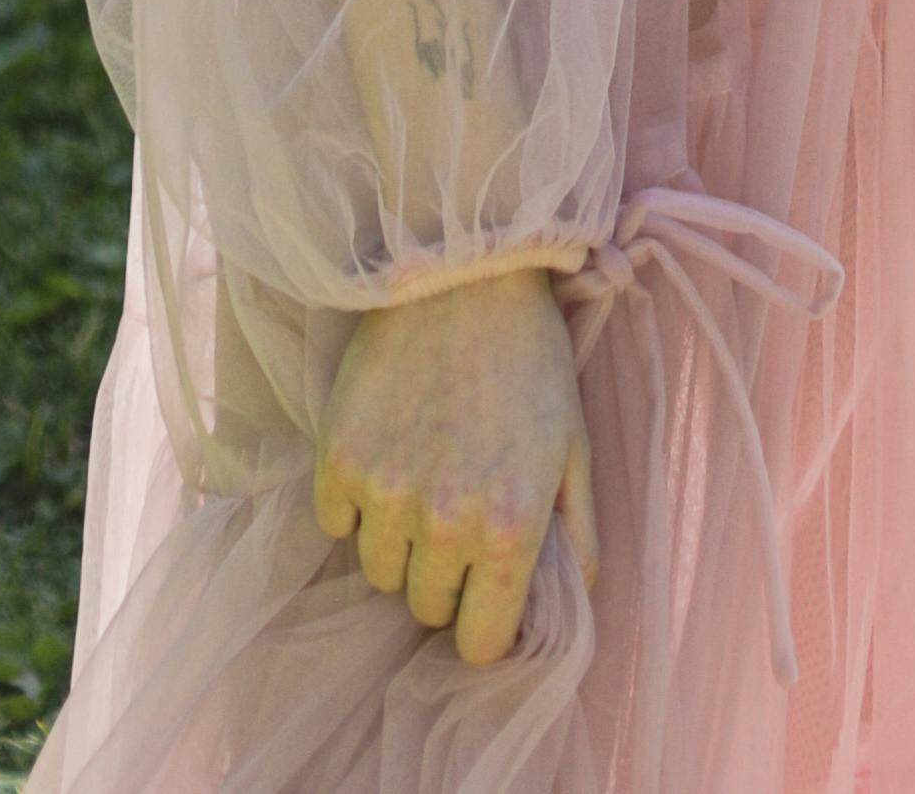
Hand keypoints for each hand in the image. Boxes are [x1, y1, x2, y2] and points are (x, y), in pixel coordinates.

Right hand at [314, 267, 596, 666]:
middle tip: (456, 522)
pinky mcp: (339, 458)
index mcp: (511, 528)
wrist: (464, 270)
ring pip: (377, 573)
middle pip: (426, 608)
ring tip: (419, 485)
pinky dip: (353, 506)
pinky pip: (335, 524)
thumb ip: (578, 536)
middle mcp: (446, 524)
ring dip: (398, 545)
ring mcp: (386, 493)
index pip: (479, 644)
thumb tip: (571, 600)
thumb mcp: (574, 446)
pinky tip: (383, 457)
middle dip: (444, 579)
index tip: (484, 596)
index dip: (484, 625)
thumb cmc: (530, 357)